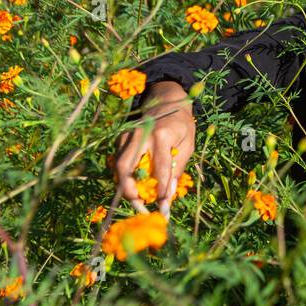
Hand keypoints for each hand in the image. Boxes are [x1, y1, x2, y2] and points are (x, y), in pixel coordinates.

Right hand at [113, 80, 194, 218]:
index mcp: (162, 134)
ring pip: (119, 165)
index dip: (162, 189)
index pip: (160, 167)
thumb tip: (168, 193)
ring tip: (136, 199)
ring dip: (124, 185)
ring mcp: (128, 134)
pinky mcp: (121, 137)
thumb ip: (178, 167)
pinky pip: (118, 160)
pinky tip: (132, 184)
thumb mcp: (188, 144)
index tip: (164, 206)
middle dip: (131, 190)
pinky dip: (123, 175)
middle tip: (140, 206)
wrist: (167, 100)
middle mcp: (141, 134)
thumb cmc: (181, 124)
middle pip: (128, 167)